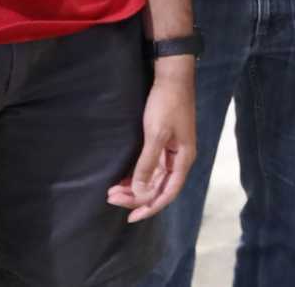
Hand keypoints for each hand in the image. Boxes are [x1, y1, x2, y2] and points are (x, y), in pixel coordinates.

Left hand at [106, 65, 194, 221]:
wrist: (172, 78)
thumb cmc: (166, 105)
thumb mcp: (155, 134)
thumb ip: (148, 164)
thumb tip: (141, 192)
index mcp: (183, 159)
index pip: (168, 192)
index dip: (150, 207)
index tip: (131, 217)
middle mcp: (179, 159)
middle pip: (158, 187)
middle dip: (136, 196)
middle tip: (111, 198)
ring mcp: (171, 152)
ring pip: (152, 178)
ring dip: (134, 187)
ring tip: (112, 191)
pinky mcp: (162, 143)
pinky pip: (150, 167)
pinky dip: (136, 175)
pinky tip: (122, 179)